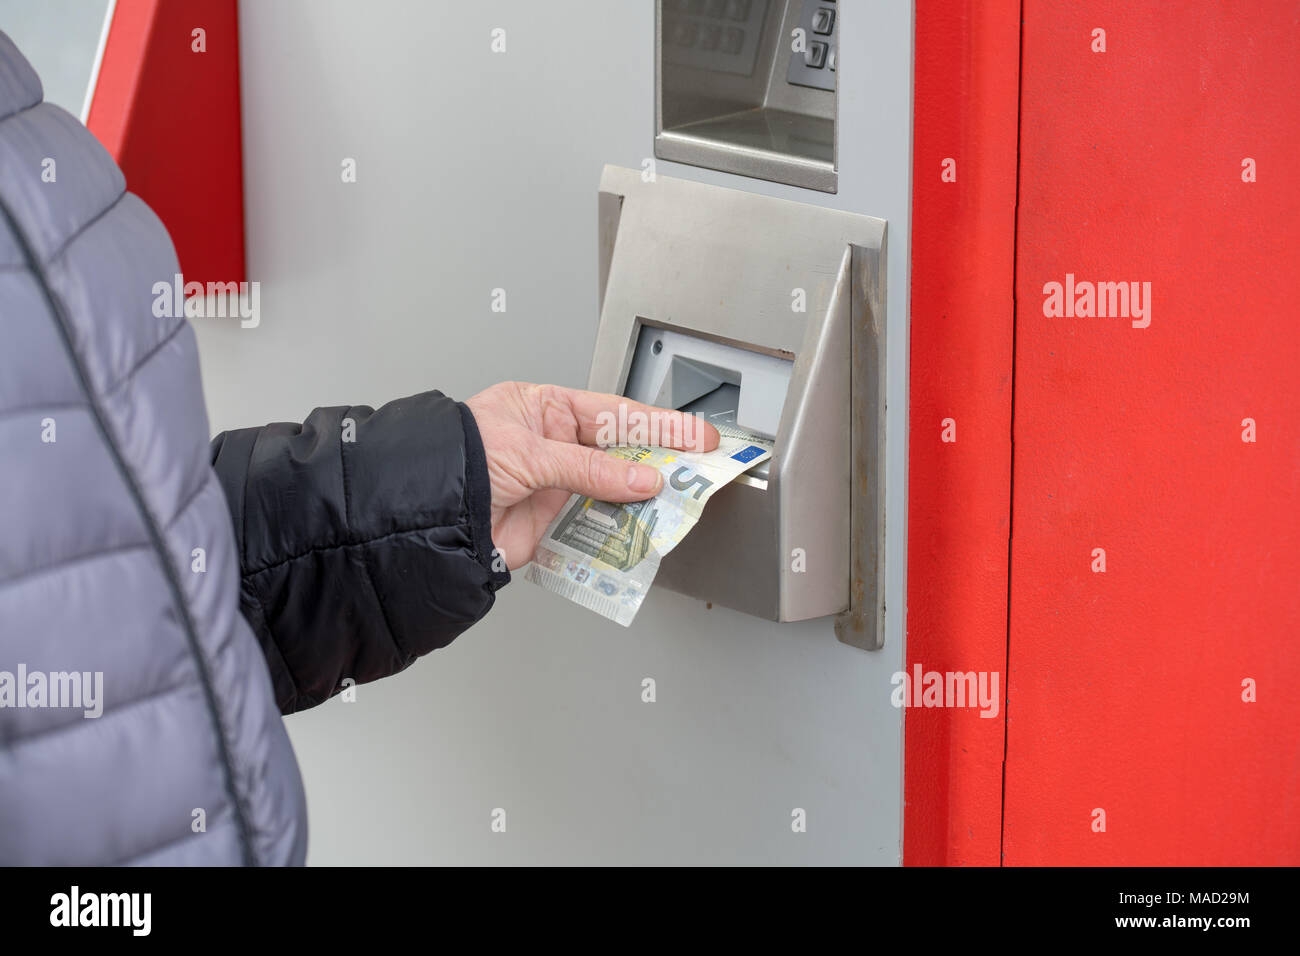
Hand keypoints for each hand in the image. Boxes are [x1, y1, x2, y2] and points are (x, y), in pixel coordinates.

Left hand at [464, 382, 718, 569]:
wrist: (424, 513)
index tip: (696, 436)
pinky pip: (596, 528)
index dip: (659, 425)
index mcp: (546, 410)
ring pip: (613, 494)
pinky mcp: (552, 525)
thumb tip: (641, 482)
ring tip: (677, 506)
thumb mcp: (530, 453)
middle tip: (698, 472)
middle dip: (658, 465)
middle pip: (620, 455)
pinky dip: (620, 533)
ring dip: (642, 502)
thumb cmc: (459, 458)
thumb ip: (589, 470)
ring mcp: (555, 487)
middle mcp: (553, 446)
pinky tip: (642, 532)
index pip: (615, 415)